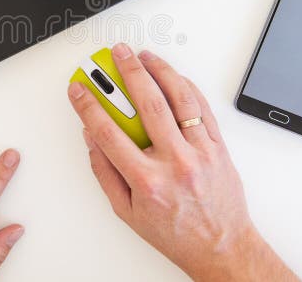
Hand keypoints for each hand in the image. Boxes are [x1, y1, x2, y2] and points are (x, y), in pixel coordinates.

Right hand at [67, 44, 296, 281]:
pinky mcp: (219, 147)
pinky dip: (187, 87)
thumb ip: (105, 173)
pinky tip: (174, 76)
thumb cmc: (176, 233)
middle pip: (149, 104)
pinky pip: (202, 108)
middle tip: (117, 54)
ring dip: (161, 71)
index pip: (109, 133)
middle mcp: (176, 163)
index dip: (89, 106)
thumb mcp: (127, 212)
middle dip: (128, 72)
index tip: (80, 90)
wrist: (222, 247)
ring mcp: (200, 152)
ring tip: (145, 56)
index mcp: (148, 181)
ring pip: (181, 99)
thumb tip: (92, 139)